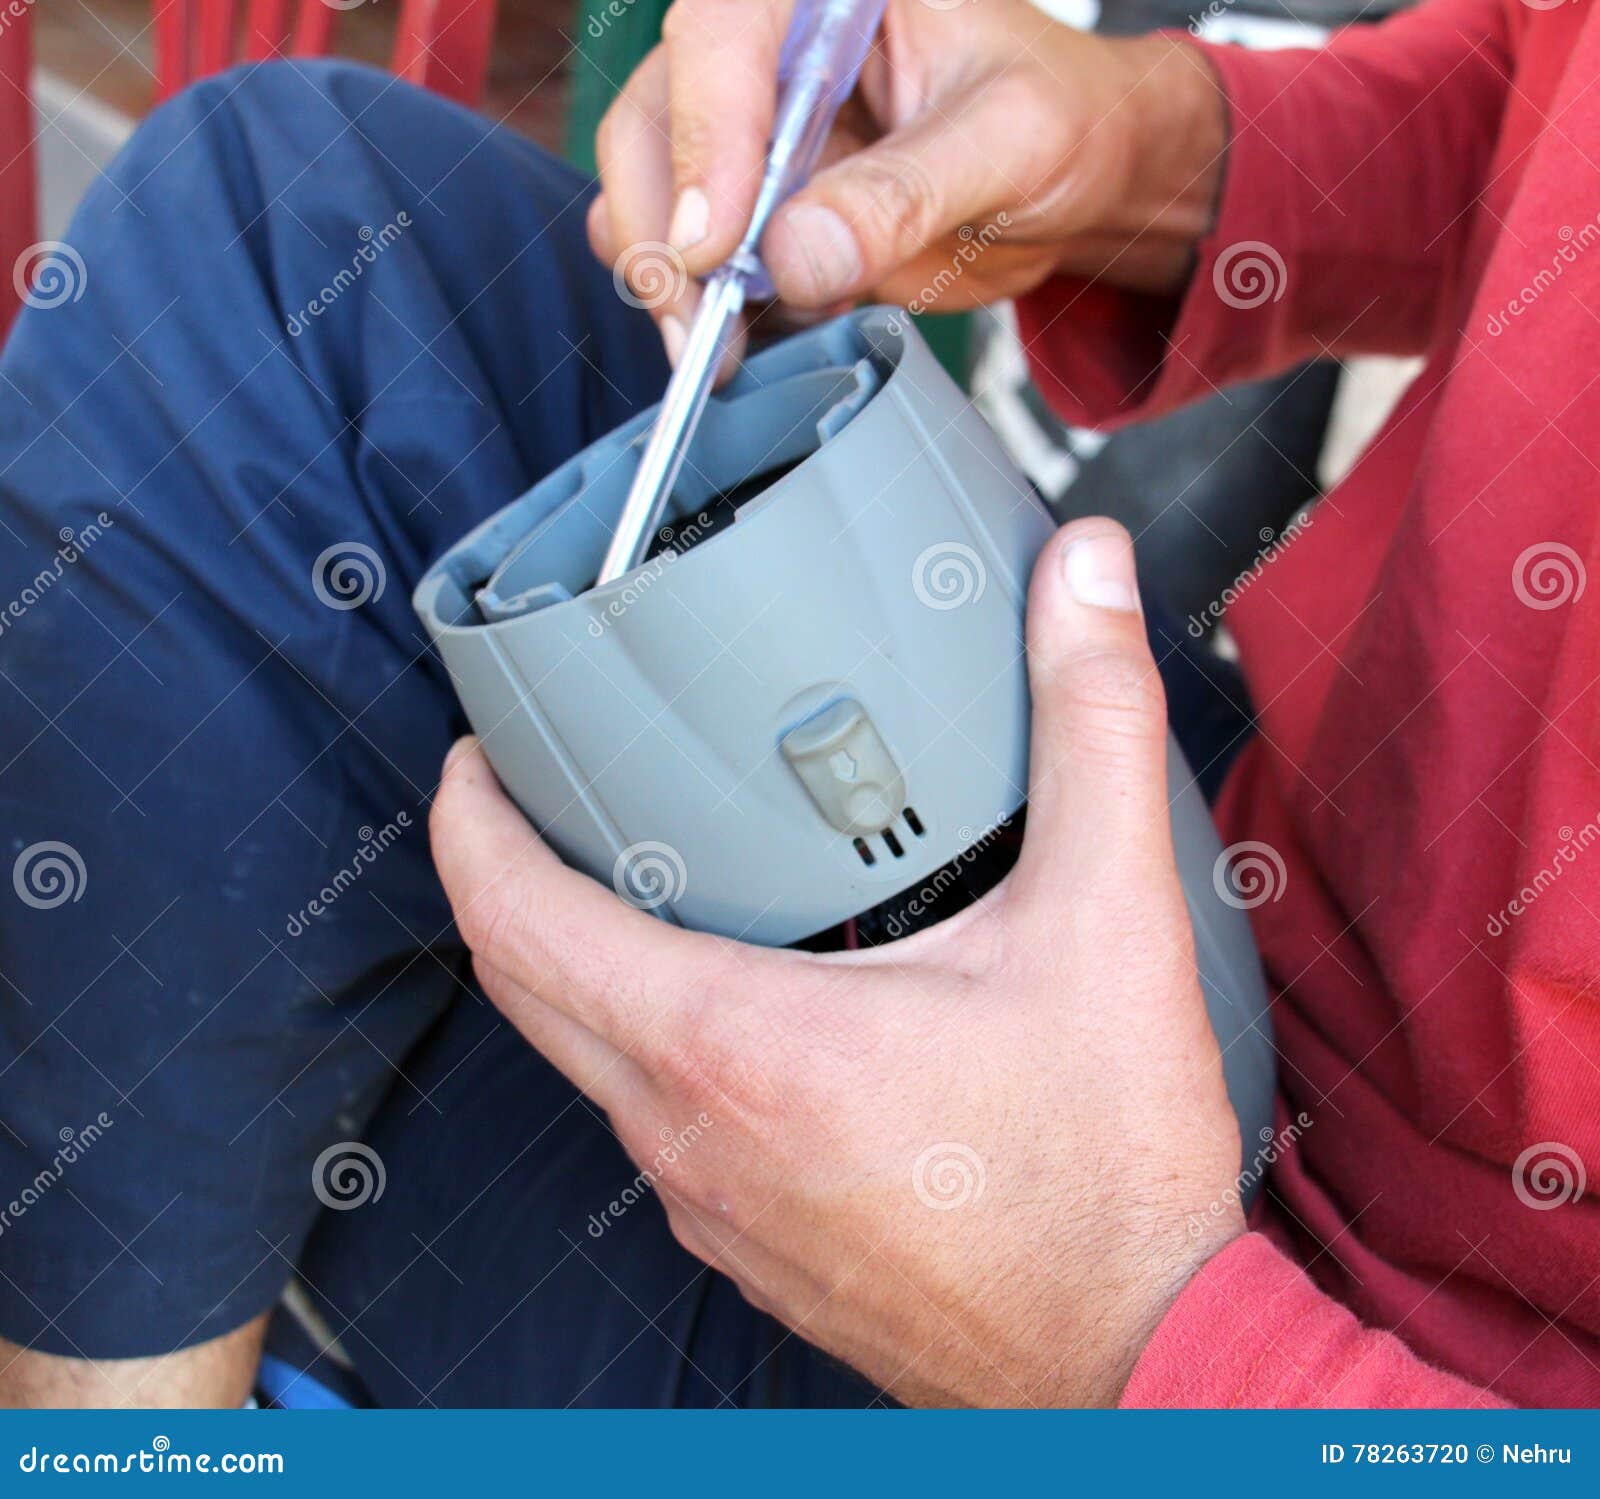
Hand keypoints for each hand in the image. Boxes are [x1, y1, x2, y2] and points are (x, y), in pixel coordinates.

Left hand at [430, 519, 1244, 1406]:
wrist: (1140, 1365)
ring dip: (579, 964)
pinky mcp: (748, 1243)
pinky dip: (645, 1044)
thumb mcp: (1108, 925)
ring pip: (584, 1061)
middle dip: (502, 879)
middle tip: (533, 797)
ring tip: (634, 879)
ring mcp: (709, 1203)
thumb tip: (1082, 581)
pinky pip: (648, 1125)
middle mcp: (691, 1136)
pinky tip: (729, 1004)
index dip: (468, 821)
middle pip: (523, 988)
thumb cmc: (1104, 1181)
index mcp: (736, 1046)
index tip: (472, 758)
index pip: (517, 919)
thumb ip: (1092, 727)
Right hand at [591, 0, 1225, 362]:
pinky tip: (754, 340)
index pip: (725, 25)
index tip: (718, 241)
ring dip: (670, 280)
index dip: (705, 129)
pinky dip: (704, 308)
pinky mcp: (758, 204)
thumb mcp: (1012, 143)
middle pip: (656, 114)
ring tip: (722, 347)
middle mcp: (775, 42)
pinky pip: (692, 255)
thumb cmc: (1067, 121)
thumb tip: (794, 256)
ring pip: (651, 189)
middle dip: (662, 227)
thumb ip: (905, 194)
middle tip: (700, 323)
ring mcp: (756, 127)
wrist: (1081, 179)